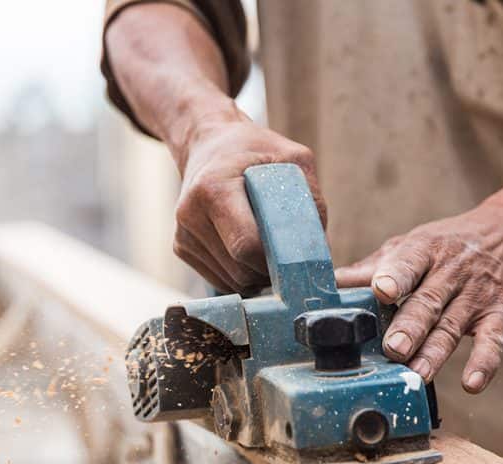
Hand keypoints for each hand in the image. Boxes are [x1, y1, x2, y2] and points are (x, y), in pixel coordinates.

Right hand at [171, 115, 326, 292]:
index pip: (246, 246)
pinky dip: (241, 274)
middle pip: (240, 271)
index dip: (276, 260)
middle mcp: (190, 213)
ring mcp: (182, 233)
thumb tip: (321, 251)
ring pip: (230, 282)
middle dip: (270, 271)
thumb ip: (311, 199)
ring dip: (257, 276)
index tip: (297, 256)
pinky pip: (219, 280)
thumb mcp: (292, 158)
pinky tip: (249, 252)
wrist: (208, 142)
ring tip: (269, 249)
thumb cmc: (254, 150)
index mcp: (214, 188)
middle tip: (289, 256)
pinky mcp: (181, 246)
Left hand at [335, 201, 502, 392]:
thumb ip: (374, 267)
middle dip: (411, 326)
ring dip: (435, 353)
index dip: (396, 275)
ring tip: (418, 375)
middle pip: (428, 301)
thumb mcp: (412, 245)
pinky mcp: (500, 315)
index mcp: (424, 251)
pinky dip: (484, 363)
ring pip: (453, 326)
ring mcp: (476, 296)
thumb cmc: (449, 244)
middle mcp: (451, 272)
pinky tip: (472, 384)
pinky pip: (493, 341)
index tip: (382, 289)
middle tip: (394, 349)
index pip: (409, 262)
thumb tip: (329, 282)